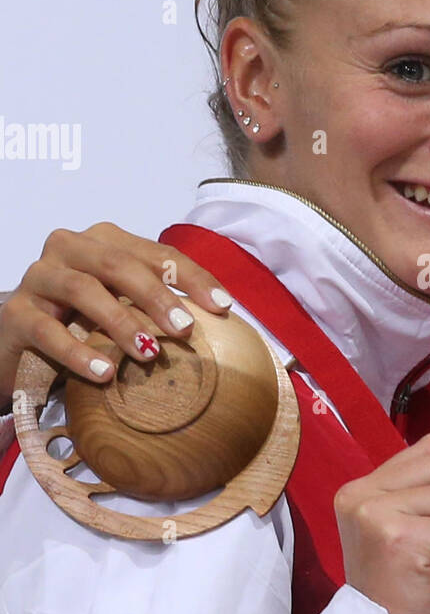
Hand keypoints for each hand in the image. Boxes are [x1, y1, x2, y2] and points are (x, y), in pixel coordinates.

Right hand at [0, 223, 231, 403]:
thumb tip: (218, 318)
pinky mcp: (15, 313)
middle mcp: (68, 248)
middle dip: (157, 296)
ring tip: (149, 353)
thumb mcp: (123, 305)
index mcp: (103, 240)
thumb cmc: (81, 320)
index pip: (156, 253)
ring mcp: (38, 277)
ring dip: (120, 322)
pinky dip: (78, 353)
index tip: (223, 306)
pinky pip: (47, 330)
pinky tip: (104, 373)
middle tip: (186, 329)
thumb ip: (158, 302)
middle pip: (118, 264)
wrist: (19, 339)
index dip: (192, 277)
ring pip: (83, 290)